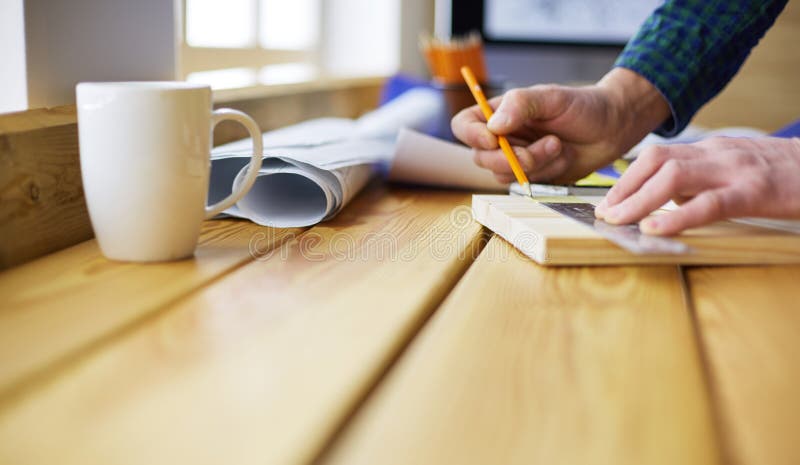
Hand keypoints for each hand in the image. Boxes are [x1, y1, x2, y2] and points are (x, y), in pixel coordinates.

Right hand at [451, 68, 669, 183]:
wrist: (612, 128)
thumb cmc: (583, 106)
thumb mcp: (552, 97)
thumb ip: (520, 104)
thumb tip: (493, 125)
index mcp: (499, 113)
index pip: (464, 125)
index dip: (472, 135)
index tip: (494, 139)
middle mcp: (502, 138)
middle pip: (481, 158)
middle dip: (513, 157)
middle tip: (548, 143)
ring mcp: (516, 159)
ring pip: (504, 175)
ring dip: (535, 164)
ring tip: (559, 145)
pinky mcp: (532, 177)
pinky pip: (525, 185)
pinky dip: (546, 172)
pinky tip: (563, 157)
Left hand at [595, 136, 799, 234]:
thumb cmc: (786, 174)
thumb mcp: (738, 169)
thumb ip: (703, 180)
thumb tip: (667, 201)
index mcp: (712, 150)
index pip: (656, 156)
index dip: (626, 178)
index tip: (607, 201)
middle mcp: (717, 154)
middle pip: (656, 162)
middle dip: (624, 188)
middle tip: (604, 214)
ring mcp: (736, 170)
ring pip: (674, 176)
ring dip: (639, 200)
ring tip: (618, 221)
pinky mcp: (755, 192)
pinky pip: (709, 203)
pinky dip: (677, 216)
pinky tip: (655, 229)